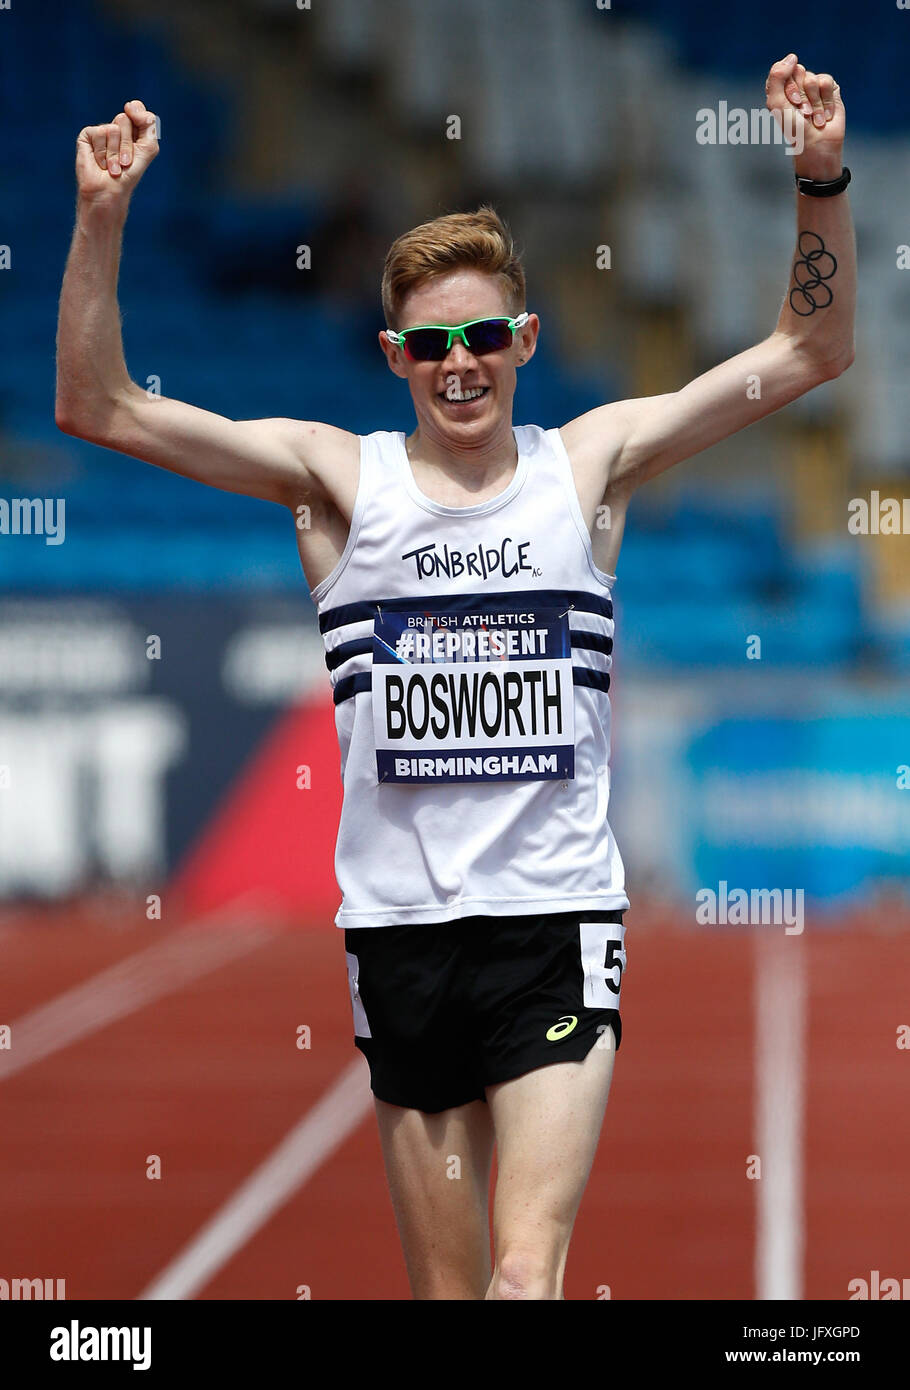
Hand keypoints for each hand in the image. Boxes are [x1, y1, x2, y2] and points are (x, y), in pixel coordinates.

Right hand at [75, 100, 158, 204]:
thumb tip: (130, 105)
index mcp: (132, 129)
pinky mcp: (87, 135)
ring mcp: (101, 131)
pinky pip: (99, 133)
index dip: (139, 116)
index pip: (136, 109)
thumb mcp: (149, 148)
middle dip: (127, 144)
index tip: (140, 132)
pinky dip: (103, 153)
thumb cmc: (130, 173)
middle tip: (125, 161)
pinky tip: (101, 163)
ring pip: (112, 128)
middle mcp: (116, 127)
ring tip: (113, 166)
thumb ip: (148, 124)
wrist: (111, 191)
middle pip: (125, 119)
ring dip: (115, 152)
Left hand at [765, 55, 844, 178]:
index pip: (782, 70)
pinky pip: (826, 81)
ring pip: (812, 78)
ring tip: (813, 116)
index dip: (788, 88)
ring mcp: (813, 87)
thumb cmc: (794, 130)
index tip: (791, 104)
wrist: (816, 144)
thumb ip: (777, 77)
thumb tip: (792, 56)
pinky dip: (825, 101)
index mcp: (780, 88)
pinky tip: (825, 114)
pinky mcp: (830, 89)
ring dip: (813, 102)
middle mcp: (797, 85)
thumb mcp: (776, 104)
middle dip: (800, 94)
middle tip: (801, 111)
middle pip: (798, 71)